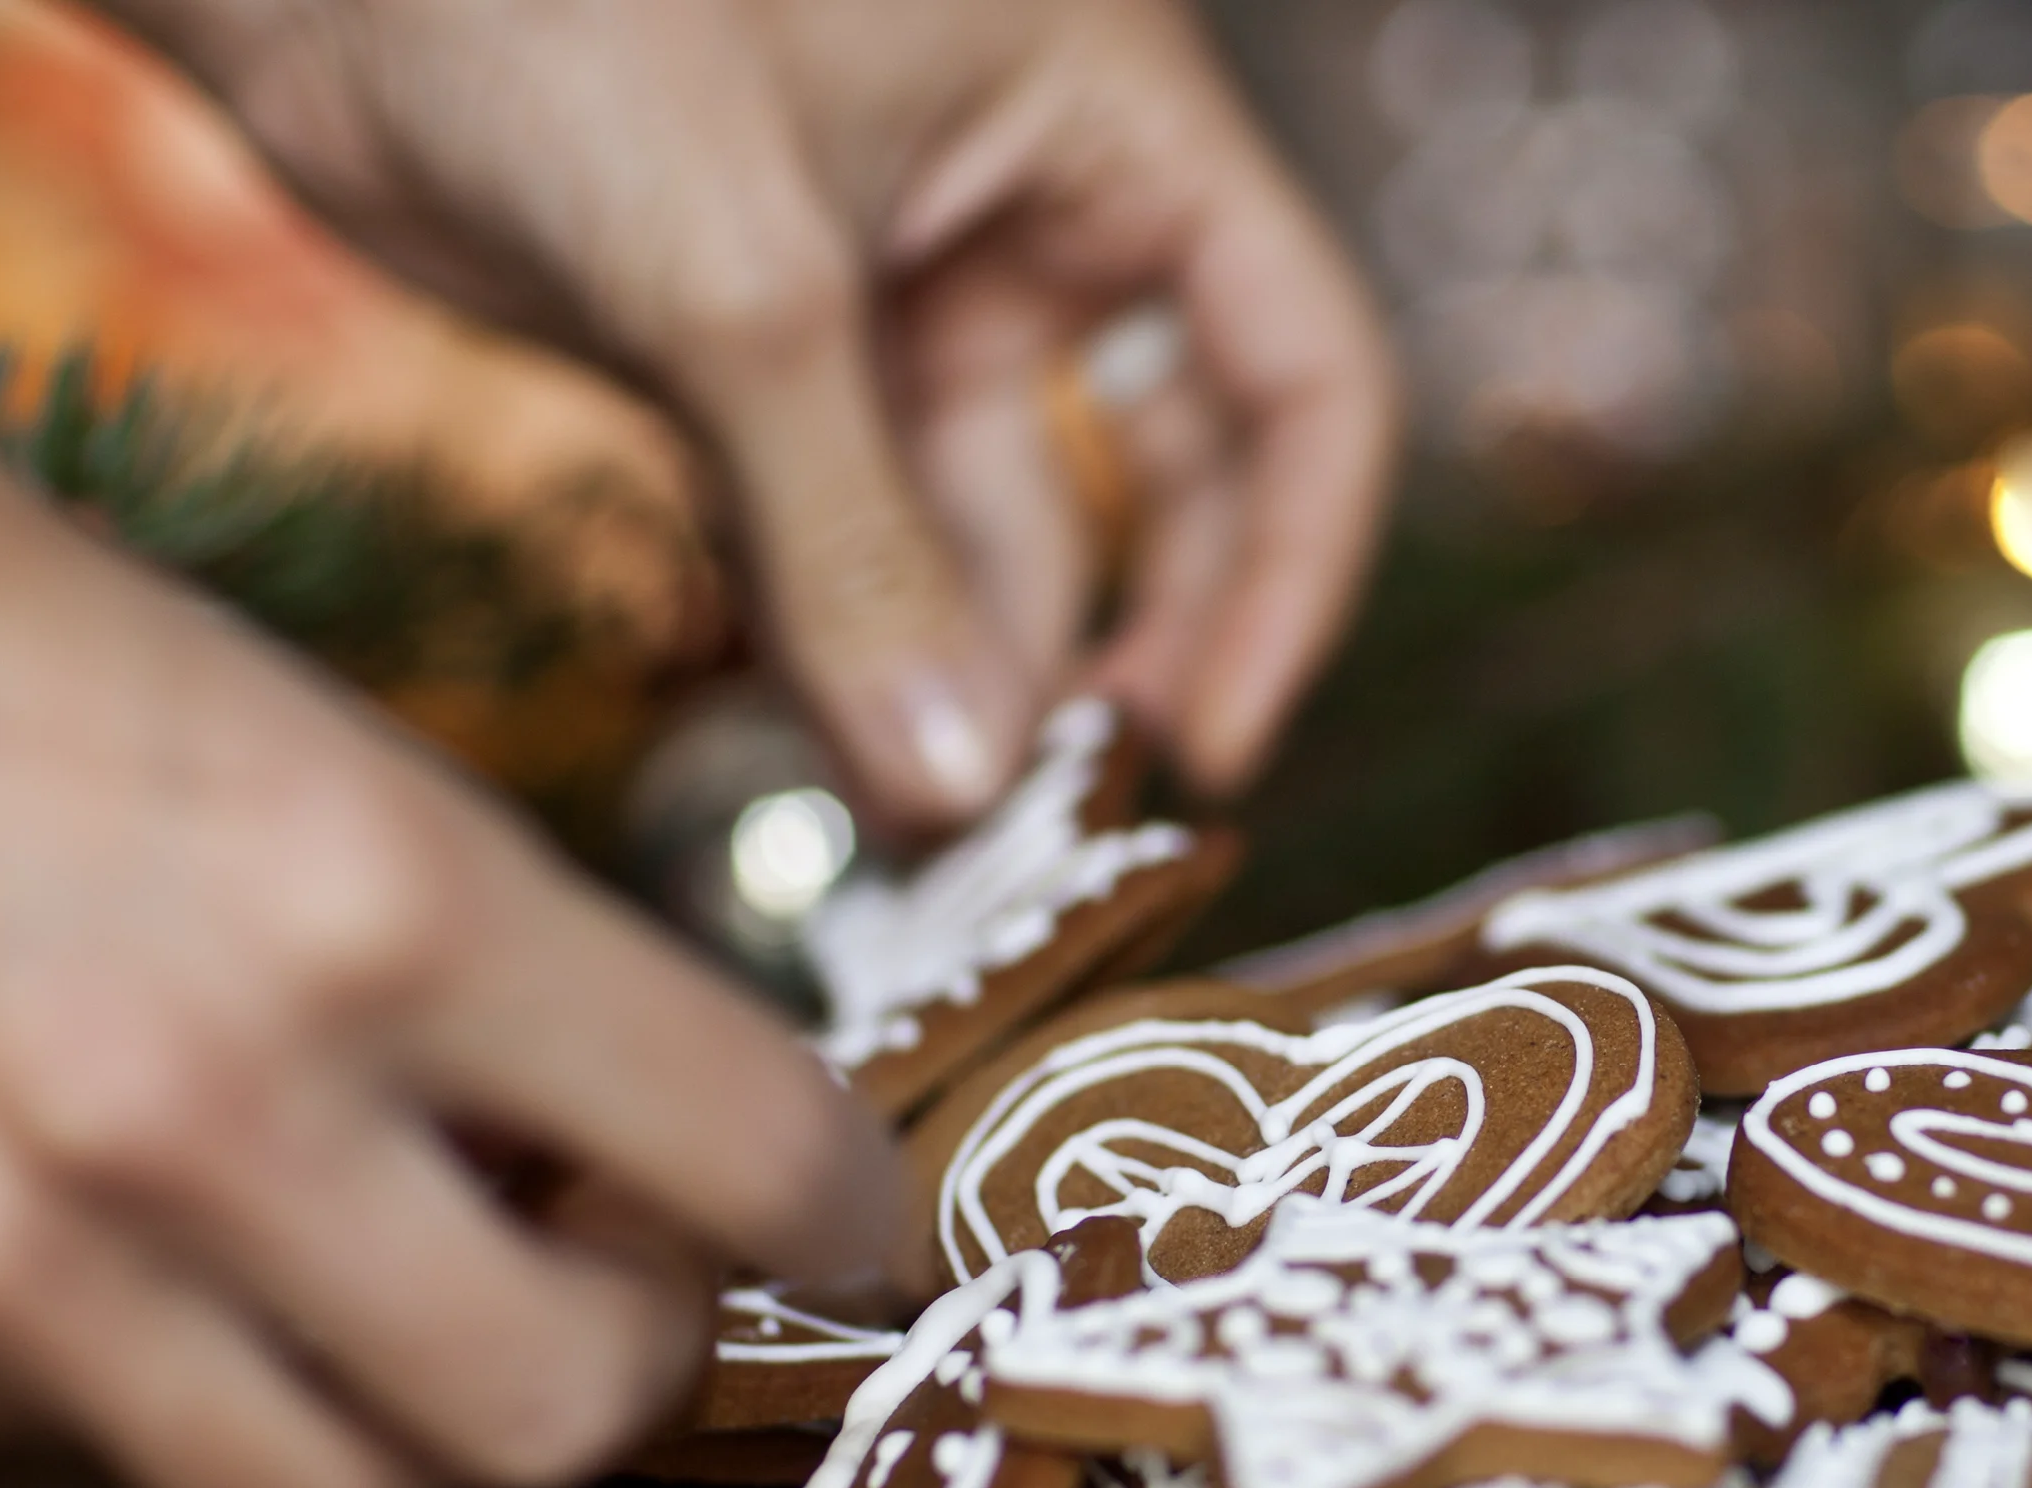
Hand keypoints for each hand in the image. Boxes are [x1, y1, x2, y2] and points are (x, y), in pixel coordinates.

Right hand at [0, 344, 893, 1487]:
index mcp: (373, 890)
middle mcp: (204, 1099)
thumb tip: (626, 1136)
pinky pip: (88, 1453)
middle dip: (635, 1354)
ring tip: (391, 1288)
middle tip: (615, 1269)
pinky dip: (151, 1378)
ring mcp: (1, 1257)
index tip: (856, 1231)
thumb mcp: (294, 723)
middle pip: (569, 1410)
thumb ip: (483, 948)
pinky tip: (111, 1235)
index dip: (853, 1217)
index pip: (753, 1152)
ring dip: (414, 1423)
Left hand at [118, 0, 1399, 824]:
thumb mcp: (730, 274)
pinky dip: (844, 646)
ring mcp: (889, 288)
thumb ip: (855, 545)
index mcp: (1105, 118)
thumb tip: (960, 787)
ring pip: (985, 531)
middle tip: (1057, 820)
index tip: (1210, 744)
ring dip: (960, 677)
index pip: (1301, 366)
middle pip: (1166, 476)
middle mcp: (1026, 207)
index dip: (1296, 564)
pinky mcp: (753, 352)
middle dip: (1118, 645)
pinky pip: (847, 536)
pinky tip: (826, 758)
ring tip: (912, 826)